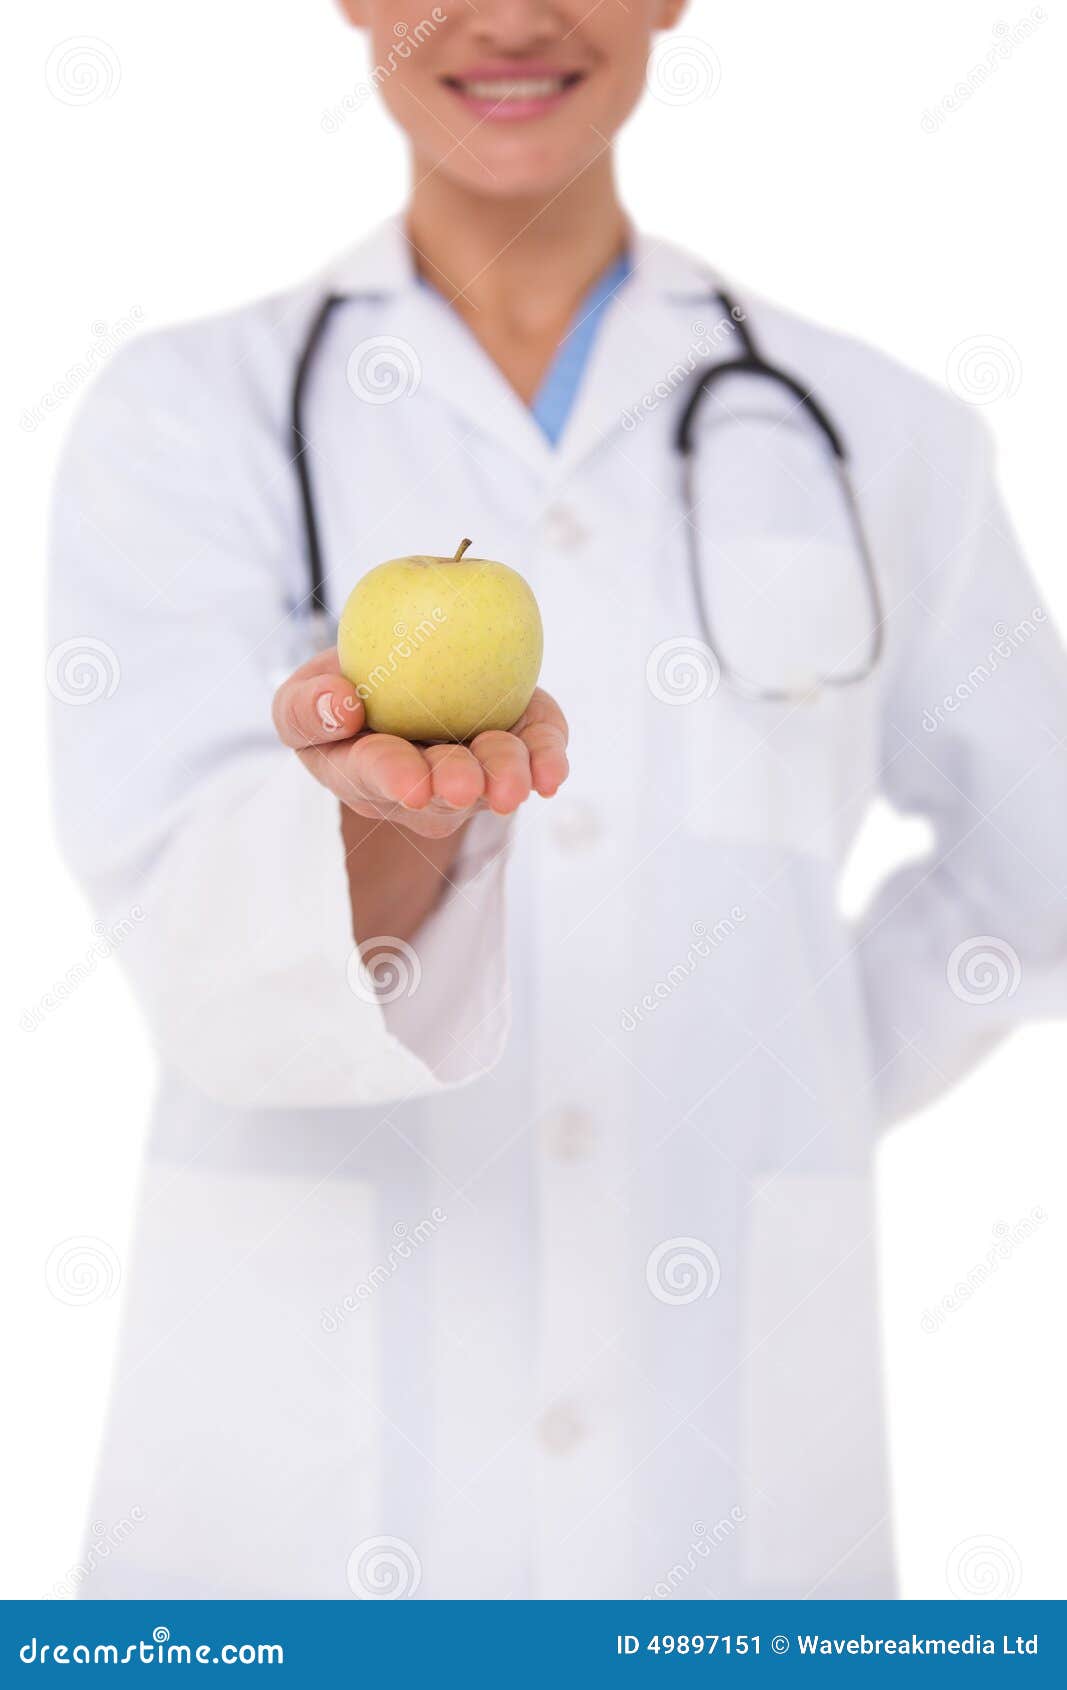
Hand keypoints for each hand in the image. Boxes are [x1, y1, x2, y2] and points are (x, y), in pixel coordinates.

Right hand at [272, 648, 568, 838]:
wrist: (400, 674)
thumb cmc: (342, 695)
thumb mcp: (301, 698)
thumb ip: (304, 708)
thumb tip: (340, 703)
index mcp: (364, 773)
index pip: (376, 775)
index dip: (395, 778)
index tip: (412, 785)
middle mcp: (423, 788)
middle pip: (443, 792)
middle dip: (456, 786)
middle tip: (465, 785)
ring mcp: (473, 773)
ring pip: (493, 780)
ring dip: (505, 777)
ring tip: (514, 784)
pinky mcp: (515, 747)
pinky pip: (534, 759)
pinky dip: (546, 760)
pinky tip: (552, 773)